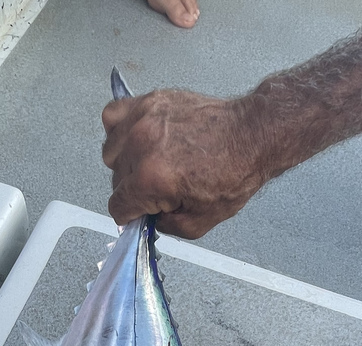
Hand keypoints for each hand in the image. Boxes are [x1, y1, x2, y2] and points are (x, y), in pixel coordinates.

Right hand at [101, 90, 268, 237]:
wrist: (251, 136)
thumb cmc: (232, 174)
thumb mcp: (199, 223)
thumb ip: (165, 227)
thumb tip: (148, 219)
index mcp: (152, 179)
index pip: (118, 207)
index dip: (131, 216)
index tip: (142, 212)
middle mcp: (141, 147)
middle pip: (114, 180)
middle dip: (133, 190)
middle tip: (158, 188)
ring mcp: (142, 120)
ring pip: (109, 151)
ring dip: (124, 162)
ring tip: (148, 164)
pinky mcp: (149, 101)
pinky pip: (113, 116)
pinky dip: (119, 130)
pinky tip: (137, 139)